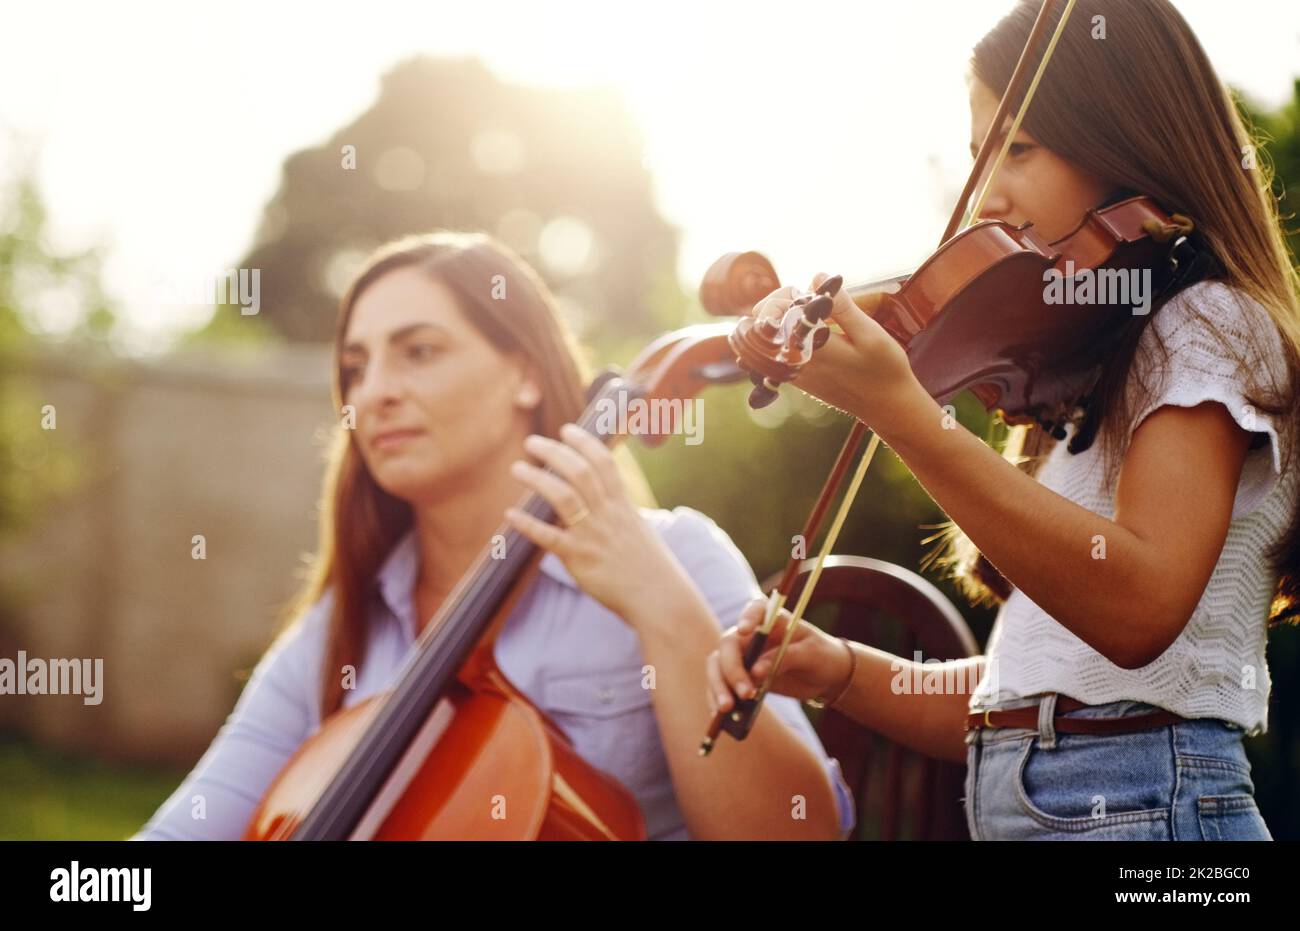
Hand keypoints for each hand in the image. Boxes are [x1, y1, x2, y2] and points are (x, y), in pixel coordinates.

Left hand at [504, 423, 676, 622]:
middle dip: (554, 452)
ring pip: (563, 496)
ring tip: (517, 468)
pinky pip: (550, 537)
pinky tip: (509, 515)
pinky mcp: (580, 559)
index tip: (566, 429)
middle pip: (579, 471)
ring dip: (537, 479)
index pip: (603, 462)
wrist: (658, 596)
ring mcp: (593, 535)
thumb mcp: (636, 528)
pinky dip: (528, 524)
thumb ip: (616, 512)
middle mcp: (607, 514)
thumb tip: (599, 500)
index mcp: (622, 504)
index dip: (584, 442)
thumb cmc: (647, 565)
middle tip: (532, 442)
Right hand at [705, 596, 854, 712]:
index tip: (745, 631)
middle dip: (732, 670)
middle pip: (729, 646)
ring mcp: (743, 655)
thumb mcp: (811, 654)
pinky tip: (721, 715)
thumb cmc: (822, 656)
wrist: (825, 675)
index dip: (747, 617)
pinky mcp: (740, 676)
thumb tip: (756, 671)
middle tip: (745, 694)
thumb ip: (786, 657)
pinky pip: (721, 685)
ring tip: (726, 709)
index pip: (755, 609)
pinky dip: (717, 698)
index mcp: (772, 620)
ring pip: (718, 666)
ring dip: (719, 687)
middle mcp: (751, 635)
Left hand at [752, 273, 921, 428]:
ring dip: (784, 319)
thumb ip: (841, 306)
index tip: (811, 294)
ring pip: (766, 339)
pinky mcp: (797, 379)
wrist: (887, 407)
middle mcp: (794, 362)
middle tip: (811, 300)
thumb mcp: (869, 333)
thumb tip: (817, 276)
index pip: (772, 312)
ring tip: (812, 315)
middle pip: (762, 323)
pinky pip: (775, 353)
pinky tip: (809, 330)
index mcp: (809, 347)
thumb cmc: (883, 369)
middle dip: (781, 304)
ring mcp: (792, 373)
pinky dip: (787, 335)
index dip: (786, 295)